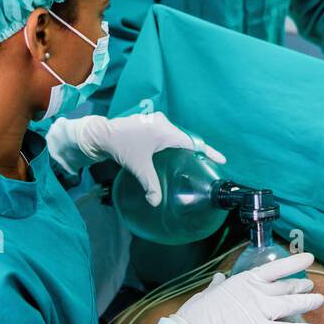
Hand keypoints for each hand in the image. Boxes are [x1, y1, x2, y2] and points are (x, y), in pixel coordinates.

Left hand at [47, 112, 225, 204]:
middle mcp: (164, 123)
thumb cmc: (122, 147)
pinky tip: (172, 154)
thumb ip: (150, 184)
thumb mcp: (138, 167)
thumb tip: (156, 202)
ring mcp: (156, 121)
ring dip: (183, 146)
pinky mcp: (150, 123)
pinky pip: (168, 133)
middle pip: (186, 138)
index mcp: (165, 132)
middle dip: (197, 150)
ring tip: (191, 160)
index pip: (193, 143)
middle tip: (206, 162)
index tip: (221, 159)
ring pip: (176, 135)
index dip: (208, 152)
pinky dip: (173, 142)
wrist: (102, 133)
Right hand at [172, 252, 323, 323]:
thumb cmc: (198, 312)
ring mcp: (259, 311)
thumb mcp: (209, 291)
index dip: (294, 263)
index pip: (276, 268)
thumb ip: (218, 284)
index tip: (309, 258)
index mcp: (245, 281)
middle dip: (301, 287)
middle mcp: (256, 293)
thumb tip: (220, 279)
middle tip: (311, 286)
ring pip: (290, 305)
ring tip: (318, 300)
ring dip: (307, 302)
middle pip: (286, 288)